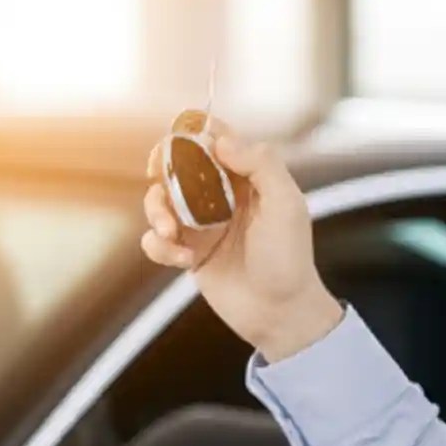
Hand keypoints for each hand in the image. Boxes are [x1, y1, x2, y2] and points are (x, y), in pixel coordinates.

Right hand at [141, 111, 342, 361]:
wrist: (279, 313)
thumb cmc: (289, 258)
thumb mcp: (286, 204)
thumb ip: (261, 164)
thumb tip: (221, 141)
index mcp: (246, 177)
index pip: (215, 139)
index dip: (192, 132)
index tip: (177, 139)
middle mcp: (221, 195)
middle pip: (176, 164)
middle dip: (161, 167)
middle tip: (155, 173)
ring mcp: (201, 224)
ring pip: (159, 200)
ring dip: (155, 211)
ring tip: (171, 233)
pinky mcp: (188, 252)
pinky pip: (156, 240)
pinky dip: (159, 247)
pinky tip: (183, 260)